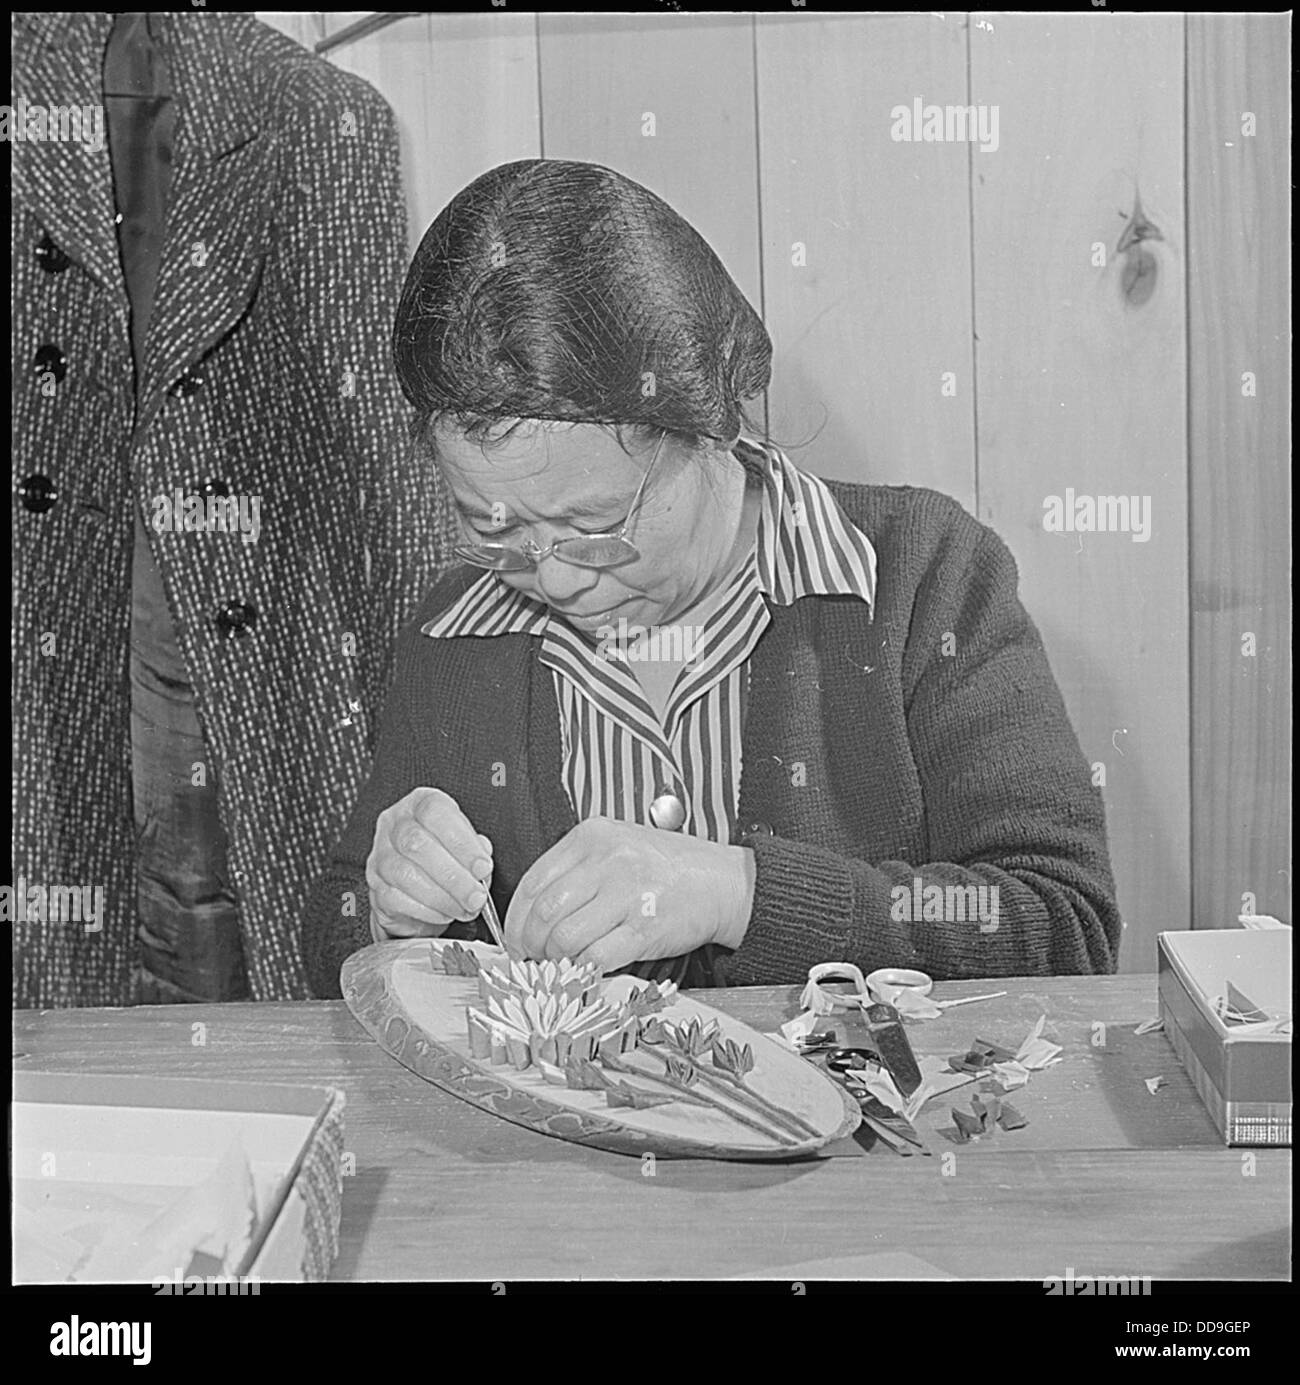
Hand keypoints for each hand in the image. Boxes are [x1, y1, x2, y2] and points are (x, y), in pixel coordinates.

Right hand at [366, 788, 492, 938]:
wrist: (418, 885)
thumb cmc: (446, 855)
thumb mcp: (465, 842)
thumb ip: (475, 849)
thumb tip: (481, 867)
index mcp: (420, 804)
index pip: (434, 812)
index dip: (461, 841)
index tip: (482, 866)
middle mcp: (395, 825)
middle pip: (417, 844)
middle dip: (454, 876)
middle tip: (476, 896)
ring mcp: (381, 856)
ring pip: (405, 874)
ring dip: (442, 897)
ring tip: (465, 908)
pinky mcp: (376, 887)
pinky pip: (396, 900)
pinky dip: (427, 911)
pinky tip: (445, 913)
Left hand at [504, 818, 755, 971]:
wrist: (722, 882)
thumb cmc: (667, 867)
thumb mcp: (617, 847)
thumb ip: (575, 870)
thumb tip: (532, 913)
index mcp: (593, 836)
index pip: (533, 882)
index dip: (516, 919)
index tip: (515, 938)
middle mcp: (608, 860)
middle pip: (544, 912)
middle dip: (530, 944)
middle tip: (532, 957)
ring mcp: (627, 894)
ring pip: (564, 937)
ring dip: (554, 959)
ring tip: (559, 963)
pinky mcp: (645, 928)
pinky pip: (596, 956)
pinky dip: (582, 969)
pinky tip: (584, 968)